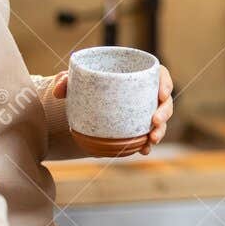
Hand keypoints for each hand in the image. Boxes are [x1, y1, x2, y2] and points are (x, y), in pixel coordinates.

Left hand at [53, 65, 172, 155]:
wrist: (83, 105)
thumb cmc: (86, 86)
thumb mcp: (76, 81)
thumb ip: (67, 81)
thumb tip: (59, 90)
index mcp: (138, 76)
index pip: (160, 75)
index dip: (165, 83)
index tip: (162, 93)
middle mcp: (145, 94)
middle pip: (164, 101)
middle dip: (164, 112)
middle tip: (155, 121)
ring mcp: (144, 112)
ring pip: (160, 121)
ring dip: (160, 131)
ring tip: (152, 140)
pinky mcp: (139, 128)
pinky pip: (148, 136)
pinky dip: (148, 144)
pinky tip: (144, 150)